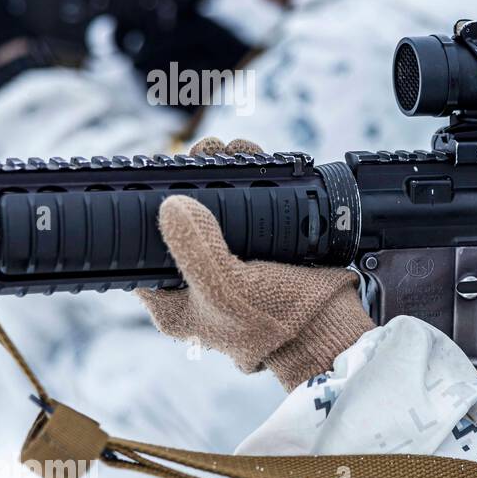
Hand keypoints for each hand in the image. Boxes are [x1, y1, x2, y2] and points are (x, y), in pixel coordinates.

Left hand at [135, 136, 374, 390]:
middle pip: (182, 220)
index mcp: (175, 300)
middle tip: (200, 153)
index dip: (146, 210)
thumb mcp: (225, 289)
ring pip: (217, 206)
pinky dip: (251, 178)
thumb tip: (171, 203)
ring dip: (221, 172)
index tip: (158, 176)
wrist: (332, 329)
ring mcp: (233, 261)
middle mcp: (199, 278)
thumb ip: (195, 248)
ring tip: (225, 148)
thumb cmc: (275, 324)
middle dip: (191, 181)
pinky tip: (248, 156)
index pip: (143, 248)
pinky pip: (251, 205)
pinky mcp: (265, 246)